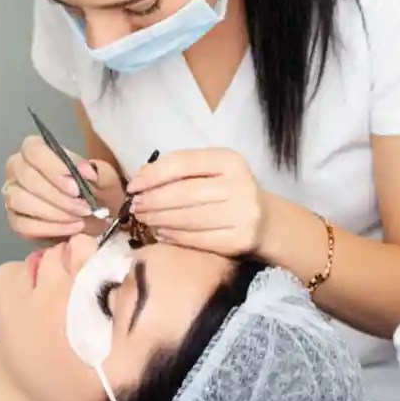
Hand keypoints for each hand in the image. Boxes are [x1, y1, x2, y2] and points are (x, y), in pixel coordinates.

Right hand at [3, 135, 125, 238]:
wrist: (95, 217)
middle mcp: (18, 168)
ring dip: (54, 212)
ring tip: (79, 218)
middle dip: (58, 195)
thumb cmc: (97, 192)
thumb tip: (87, 171)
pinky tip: (71, 228)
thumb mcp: (106, 179)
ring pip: (21, 200)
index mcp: (36, 150)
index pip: (34, 150)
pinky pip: (23, 225)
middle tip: (84, 207)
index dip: (54, 168)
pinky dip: (50, 228)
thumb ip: (100, 171)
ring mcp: (12, 195)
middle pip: (27, 177)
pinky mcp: (14, 220)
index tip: (77, 186)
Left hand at [126, 148, 266, 257]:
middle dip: (153, 201)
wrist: (266, 220)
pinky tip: (162, 234)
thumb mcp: (211, 171)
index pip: (183, 163)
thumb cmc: (228, 191)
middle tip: (135, 207)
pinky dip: (174, 237)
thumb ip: (180, 169)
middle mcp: (239, 185)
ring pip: (188, 218)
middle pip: (183, 193)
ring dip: (159, 220)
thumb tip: (141, 177)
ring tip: (144, 220)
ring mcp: (242, 214)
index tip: (133, 186)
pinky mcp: (240, 240)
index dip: (153, 175)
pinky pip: (197, 239)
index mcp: (229, 160)